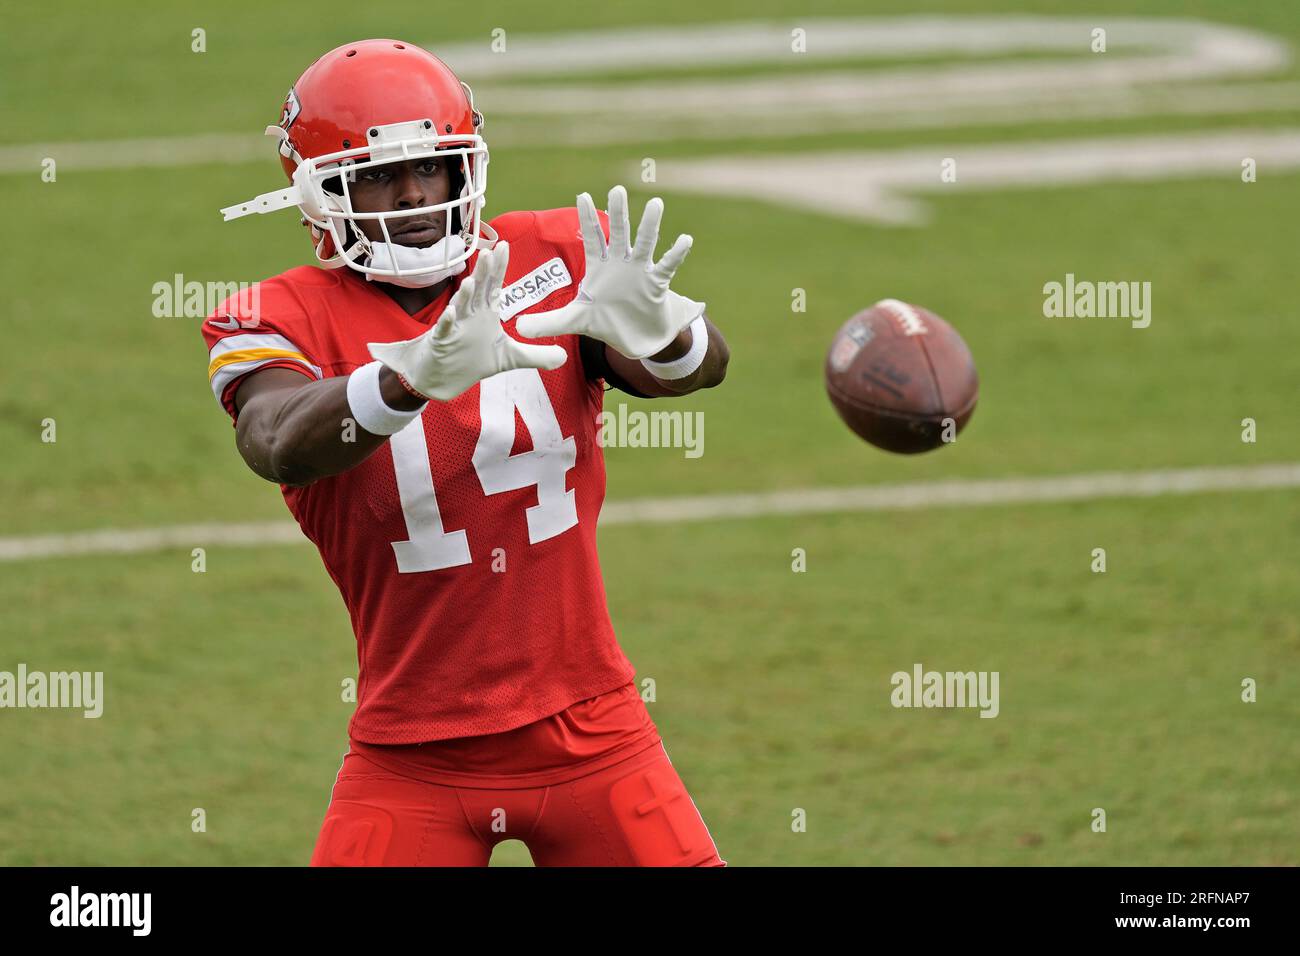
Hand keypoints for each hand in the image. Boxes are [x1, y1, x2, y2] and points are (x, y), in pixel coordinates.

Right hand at [368, 242, 566, 400]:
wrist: (442, 378)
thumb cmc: (472, 362)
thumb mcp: (509, 358)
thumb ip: (536, 355)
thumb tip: (564, 357)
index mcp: (484, 313)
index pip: (493, 285)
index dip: (499, 267)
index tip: (505, 246)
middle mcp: (469, 315)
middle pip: (477, 290)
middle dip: (483, 272)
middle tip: (489, 252)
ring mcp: (454, 327)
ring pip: (460, 307)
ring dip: (464, 295)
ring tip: (471, 281)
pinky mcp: (441, 342)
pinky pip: (444, 330)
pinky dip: (447, 322)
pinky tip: (452, 312)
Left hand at [516, 185, 704, 359]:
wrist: (635, 340)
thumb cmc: (606, 323)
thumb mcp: (575, 321)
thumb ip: (549, 322)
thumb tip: (518, 328)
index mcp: (600, 268)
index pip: (593, 238)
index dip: (588, 219)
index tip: (582, 195)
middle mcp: (621, 264)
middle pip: (619, 234)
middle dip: (618, 213)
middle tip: (617, 190)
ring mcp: (641, 272)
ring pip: (645, 244)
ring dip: (650, 225)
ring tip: (655, 204)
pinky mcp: (657, 286)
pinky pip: (667, 267)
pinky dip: (675, 254)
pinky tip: (684, 240)